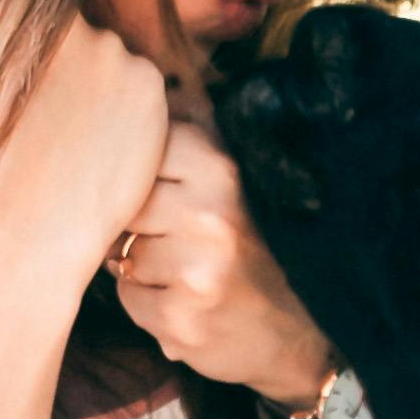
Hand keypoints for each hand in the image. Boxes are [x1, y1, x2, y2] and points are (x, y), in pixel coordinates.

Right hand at [0, 15, 172, 299]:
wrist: (19, 245)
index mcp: (1, 11)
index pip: (16, 12)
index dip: (14, 57)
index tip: (16, 92)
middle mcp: (62, 17)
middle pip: (65, 31)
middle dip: (55, 71)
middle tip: (42, 123)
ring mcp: (112, 49)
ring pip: (103, 59)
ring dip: (89, 92)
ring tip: (67, 146)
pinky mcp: (149, 85)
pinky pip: (136, 89)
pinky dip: (122, 116)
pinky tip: (98, 153)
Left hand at [111, 94, 334, 412]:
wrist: (300, 332)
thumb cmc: (257, 245)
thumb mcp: (235, 179)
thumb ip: (190, 135)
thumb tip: (137, 86)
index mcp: (220, 168)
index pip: (139, 152)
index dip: (145, 176)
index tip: (170, 193)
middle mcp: (208, 214)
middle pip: (122, 205)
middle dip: (139, 224)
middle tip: (177, 239)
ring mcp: (195, 270)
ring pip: (119, 254)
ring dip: (142, 266)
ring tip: (187, 272)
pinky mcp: (181, 318)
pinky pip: (129, 297)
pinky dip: (148, 303)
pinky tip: (187, 302)